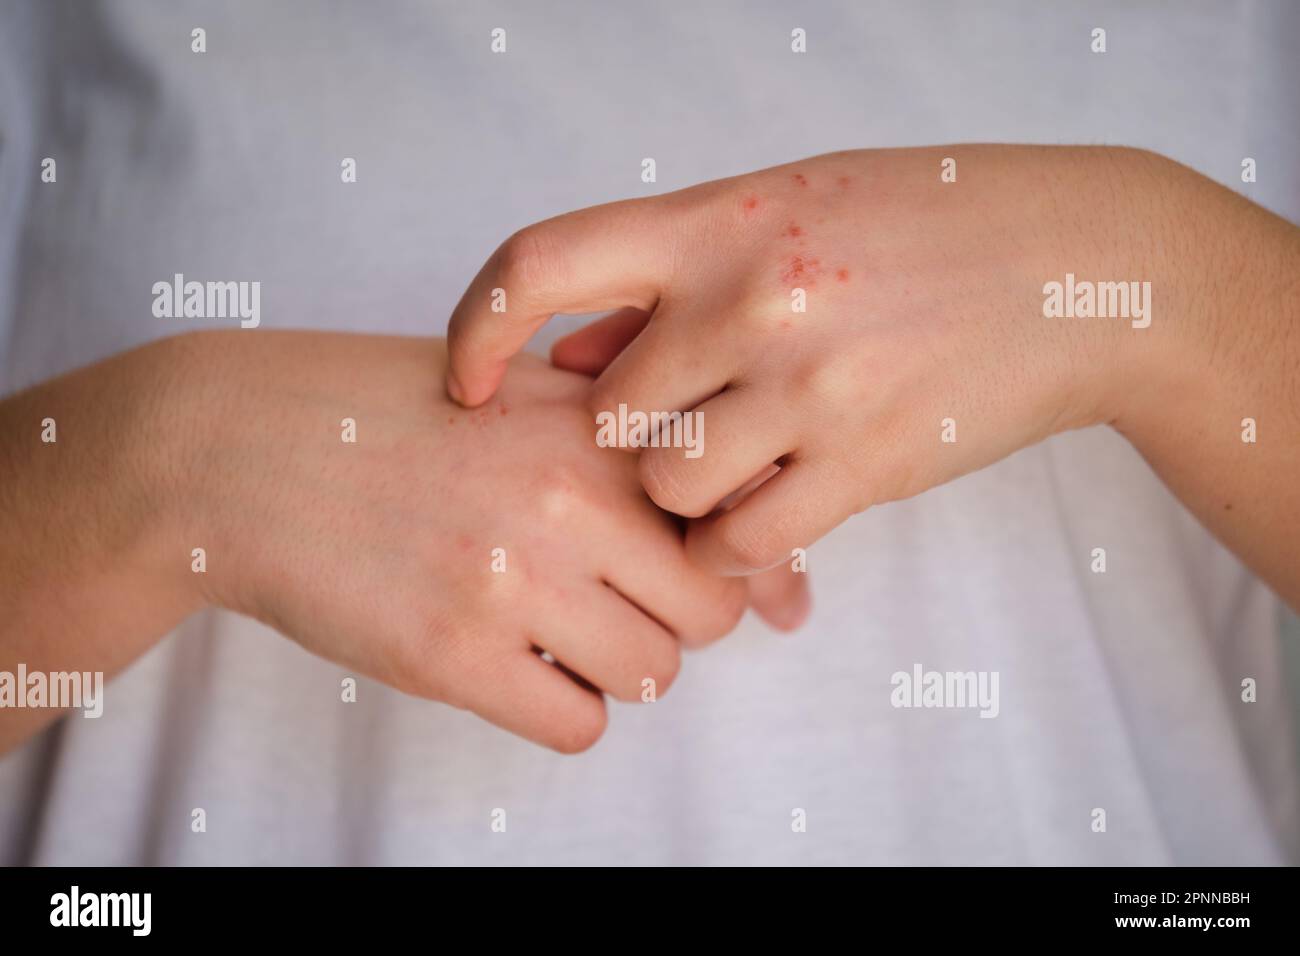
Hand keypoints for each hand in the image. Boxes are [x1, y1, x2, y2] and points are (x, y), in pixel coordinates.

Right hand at [170, 331, 746, 750]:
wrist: (245, 450)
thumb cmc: (393, 418)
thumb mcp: (525, 390)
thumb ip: (635, 449)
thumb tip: (768, 565)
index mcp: (596, 428)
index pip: (732, 522)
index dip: (721, 558)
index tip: (681, 569)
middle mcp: (569, 499)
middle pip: (711, 611)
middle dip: (675, 618)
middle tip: (617, 602)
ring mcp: (511, 579)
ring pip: (652, 674)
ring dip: (614, 666)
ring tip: (556, 630)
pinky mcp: (452, 654)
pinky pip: (577, 725)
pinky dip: (560, 707)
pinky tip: (515, 665)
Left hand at [446, 146, 1226, 572]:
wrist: (1074, 268)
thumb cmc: (922, 229)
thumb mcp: (788, 210)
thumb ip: (671, 280)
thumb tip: (569, 360)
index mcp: (718, 221)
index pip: (541, 265)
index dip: (476, 331)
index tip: (467, 386)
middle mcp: (749, 298)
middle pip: (605, 416)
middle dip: (627, 441)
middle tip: (676, 441)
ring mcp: (808, 385)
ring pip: (665, 489)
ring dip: (683, 499)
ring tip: (739, 475)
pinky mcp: (864, 464)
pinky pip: (741, 542)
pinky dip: (736, 548)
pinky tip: (771, 516)